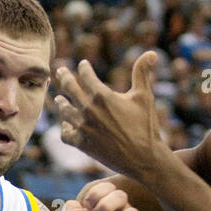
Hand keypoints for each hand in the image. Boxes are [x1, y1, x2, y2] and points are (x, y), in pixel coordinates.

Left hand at [56, 53, 161, 177]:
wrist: (143, 159)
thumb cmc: (146, 126)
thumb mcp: (144, 96)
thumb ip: (143, 73)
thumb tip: (152, 52)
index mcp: (102, 95)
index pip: (85, 74)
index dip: (83, 68)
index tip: (82, 65)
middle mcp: (89, 110)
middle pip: (69, 88)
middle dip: (64, 77)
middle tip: (60, 71)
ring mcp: (84, 128)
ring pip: (65, 111)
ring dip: (61, 103)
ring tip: (59, 99)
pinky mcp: (83, 145)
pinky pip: (66, 134)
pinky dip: (65, 129)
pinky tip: (66, 125)